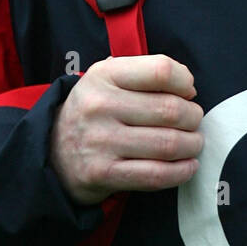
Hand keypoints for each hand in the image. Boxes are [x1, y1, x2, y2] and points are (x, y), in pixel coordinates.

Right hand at [50, 55, 203, 204]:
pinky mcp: (103, 173)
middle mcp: (98, 105)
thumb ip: (147, 75)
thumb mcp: (109, 79)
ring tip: (193, 143)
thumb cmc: (95, 111)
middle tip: (194, 122)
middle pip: (171, 110)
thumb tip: (189, 89)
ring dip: (192, 145)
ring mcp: (99, 141)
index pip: (161, 70)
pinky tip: (187, 166)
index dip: (185, 82)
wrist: (53, 151)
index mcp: (103, 75)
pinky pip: (156, 175)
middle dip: (193, 118)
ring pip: (168, 144)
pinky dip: (181, 172)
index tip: (188, 92)